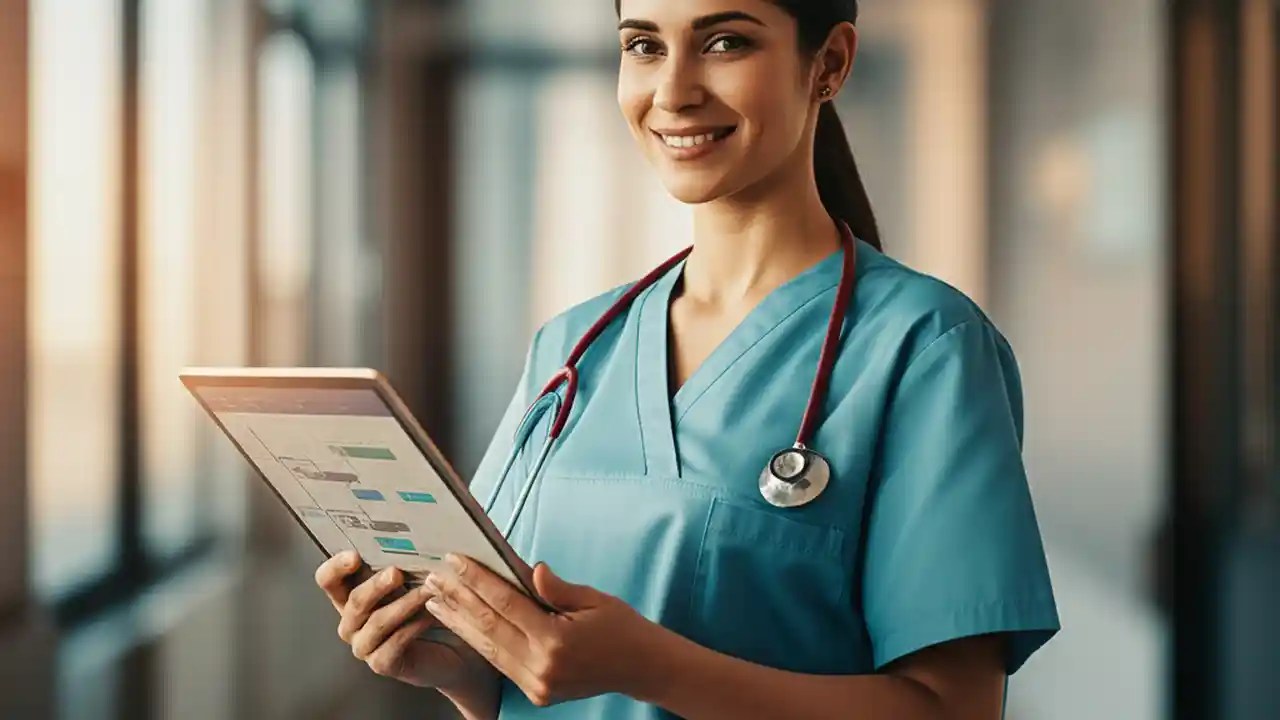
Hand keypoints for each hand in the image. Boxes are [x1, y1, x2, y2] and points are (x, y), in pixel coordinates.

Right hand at [314, 551, 493, 691]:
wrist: (451, 648)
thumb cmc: (428, 607)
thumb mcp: (414, 579)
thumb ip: (404, 560)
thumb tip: (414, 529)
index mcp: (351, 596)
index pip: (328, 580)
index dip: (336, 567)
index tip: (354, 555)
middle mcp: (352, 621)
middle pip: (353, 601)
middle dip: (376, 585)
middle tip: (396, 572)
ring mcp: (365, 645)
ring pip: (377, 622)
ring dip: (403, 604)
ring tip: (427, 590)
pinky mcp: (382, 663)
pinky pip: (393, 644)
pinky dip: (413, 627)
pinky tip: (430, 615)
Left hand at [423, 554, 662, 707]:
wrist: (640, 668)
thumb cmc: (621, 628)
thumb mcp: (593, 600)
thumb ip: (556, 588)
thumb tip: (530, 569)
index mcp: (556, 641)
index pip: (505, 603)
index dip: (477, 579)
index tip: (456, 560)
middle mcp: (542, 667)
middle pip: (489, 626)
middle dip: (458, 598)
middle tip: (434, 577)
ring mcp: (536, 684)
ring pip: (488, 648)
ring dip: (459, 622)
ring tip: (436, 601)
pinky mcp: (536, 692)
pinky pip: (500, 662)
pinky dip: (479, 642)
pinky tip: (463, 625)